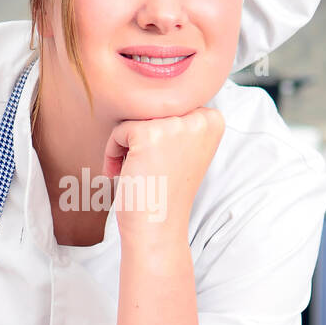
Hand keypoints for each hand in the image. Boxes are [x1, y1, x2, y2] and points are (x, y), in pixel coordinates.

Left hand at [101, 108, 224, 244]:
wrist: (158, 229)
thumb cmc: (166, 193)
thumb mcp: (185, 150)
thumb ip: (179, 122)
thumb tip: (151, 95)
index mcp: (212, 120)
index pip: (170, 107)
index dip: (158, 134)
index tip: (161, 161)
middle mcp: (199, 119)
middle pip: (152, 110)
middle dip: (141, 139)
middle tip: (146, 169)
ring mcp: (174, 125)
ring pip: (134, 119)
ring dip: (126, 146)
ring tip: (134, 171)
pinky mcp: (148, 134)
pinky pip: (118, 130)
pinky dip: (112, 152)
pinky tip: (123, 174)